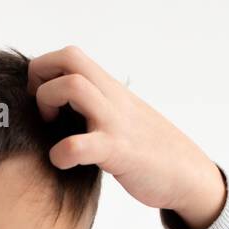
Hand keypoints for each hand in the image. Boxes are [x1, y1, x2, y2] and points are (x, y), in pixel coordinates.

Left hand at [27, 44, 226, 228]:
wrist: (187, 174)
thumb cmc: (148, 149)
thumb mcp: (118, 116)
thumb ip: (93, 106)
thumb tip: (59, 109)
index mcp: (109, 89)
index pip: (69, 54)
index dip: (44, 71)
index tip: (41, 101)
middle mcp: (112, 98)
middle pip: (69, 57)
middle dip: (41, 79)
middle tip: (44, 113)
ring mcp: (115, 122)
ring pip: (73, 87)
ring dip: (48, 104)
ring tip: (52, 130)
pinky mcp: (119, 152)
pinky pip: (82, 145)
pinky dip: (62, 153)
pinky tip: (62, 162)